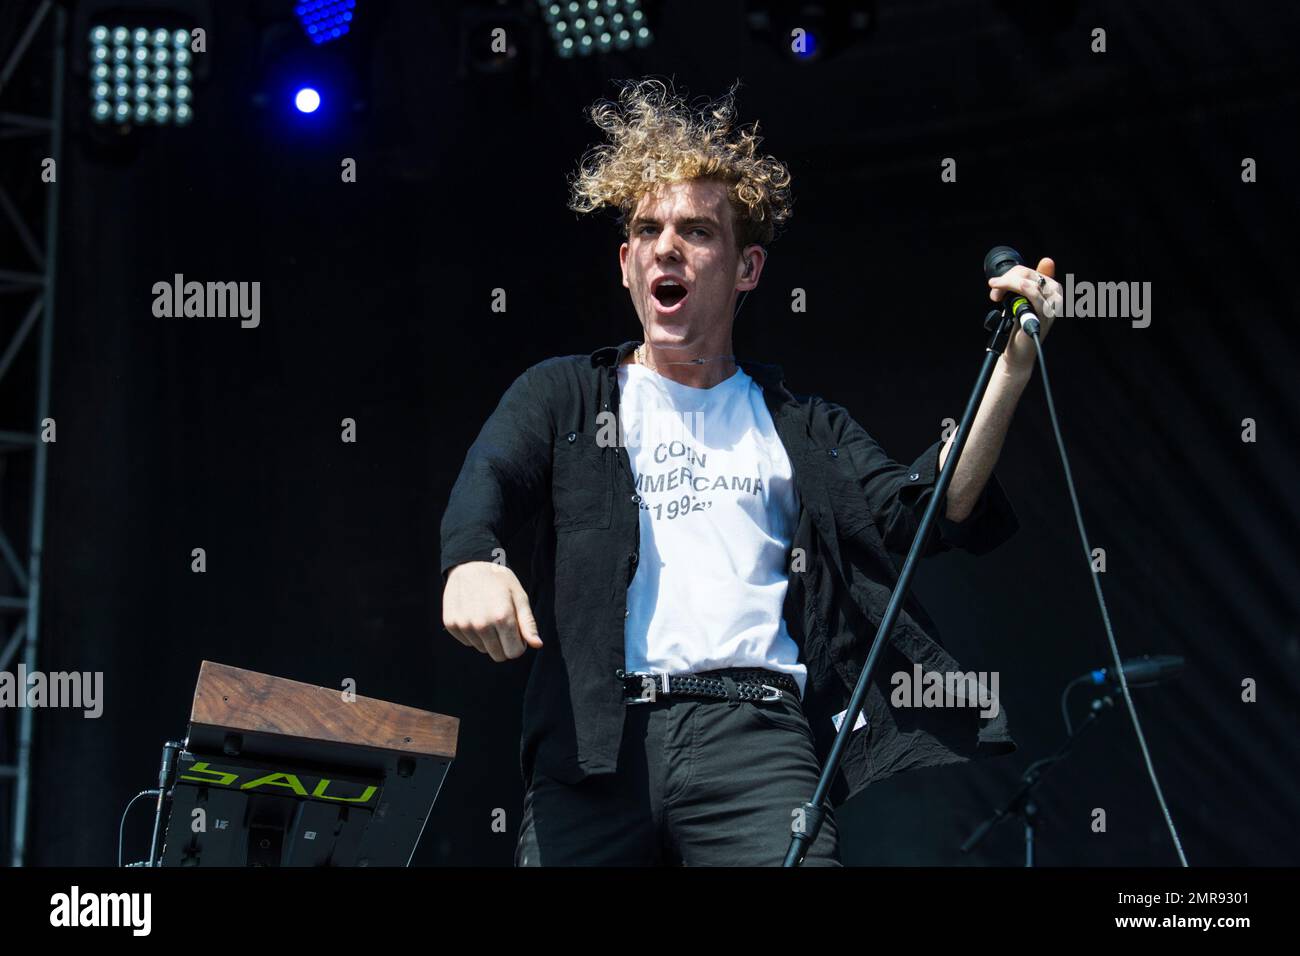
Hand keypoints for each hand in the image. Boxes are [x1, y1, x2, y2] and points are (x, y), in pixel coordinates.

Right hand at [442, 561, 541, 661]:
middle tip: (502, 624)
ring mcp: (464, 624)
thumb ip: (528, 623)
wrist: (469, 564)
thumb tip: (538, 645)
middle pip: (498, 655)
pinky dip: (473, 633)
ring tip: (487, 615)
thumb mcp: (519, 597)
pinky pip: (467, 642)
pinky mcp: (451, 624)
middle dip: (504, 644)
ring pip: (482, 649)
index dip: (518, 644)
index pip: (514, 653)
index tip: (517, 632)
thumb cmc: (499, 580)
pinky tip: (474, 614)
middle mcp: (481, 623)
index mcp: (502, 617)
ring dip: (487, 638)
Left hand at [987, 256, 1060, 373]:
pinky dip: (1013, 288)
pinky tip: (1000, 292)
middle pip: (1028, 273)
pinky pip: (1031, 293)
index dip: (1011, 274)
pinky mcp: (1044, 315)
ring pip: (1027, 281)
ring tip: (994, 294)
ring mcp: (1051, 306)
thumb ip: (1028, 283)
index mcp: (1052, 290)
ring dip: (1006, 284)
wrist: (1017, 353)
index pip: (1030, 270)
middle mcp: (1055, 297)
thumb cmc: (1018, 329)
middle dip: (1006, 280)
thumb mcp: (1021, 301)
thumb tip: (1046, 261)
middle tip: (994, 291)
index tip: (997, 284)